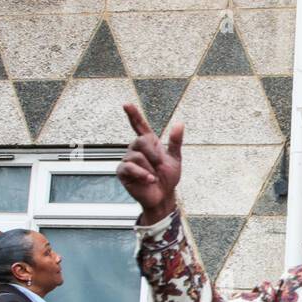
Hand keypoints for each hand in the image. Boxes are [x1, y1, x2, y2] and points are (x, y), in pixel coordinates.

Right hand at [118, 104, 183, 224]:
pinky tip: (149, 180)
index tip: (126, 104)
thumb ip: (175, 142)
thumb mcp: (175, 159)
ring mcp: (127, 159)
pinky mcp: (122, 171)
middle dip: (154, 155)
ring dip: (150, 168)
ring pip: (138, 156)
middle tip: (159, 166)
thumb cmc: (167, 178)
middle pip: (142, 141)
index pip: (139, 125)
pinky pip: (131, 168)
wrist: (163, 196)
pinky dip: (143, 174)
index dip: (133, 115)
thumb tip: (179, 124)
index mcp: (148, 143)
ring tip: (153, 176)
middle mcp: (135, 149)